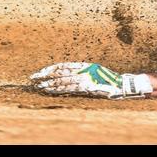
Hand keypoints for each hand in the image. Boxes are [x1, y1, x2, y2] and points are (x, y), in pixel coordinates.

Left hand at [30, 63, 153, 98]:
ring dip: (50, 84)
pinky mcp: (88, 87)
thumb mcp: (96, 73)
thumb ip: (84, 73)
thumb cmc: (110, 81)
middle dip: (45, 75)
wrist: (123, 85)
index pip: (63, 66)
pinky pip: (70, 88)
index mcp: (85, 65)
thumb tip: (69, 77)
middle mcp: (84, 70)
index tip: (41, 72)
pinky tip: (50, 90)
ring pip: (63, 81)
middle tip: (33, 78)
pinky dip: (59, 89)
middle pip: (60, 72)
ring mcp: (85, 78)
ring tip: (39, 86)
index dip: (51, 69)